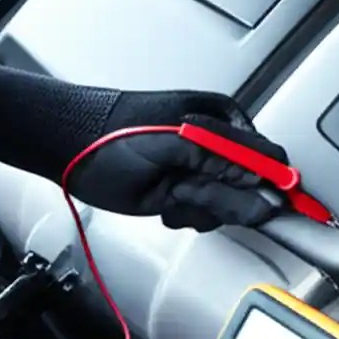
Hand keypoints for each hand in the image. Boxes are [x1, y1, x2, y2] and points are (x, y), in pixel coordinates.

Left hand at [68, 109, 291, 231]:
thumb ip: (221, 162)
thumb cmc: (112, 133)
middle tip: (189, 190)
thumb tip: (262, 183)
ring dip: (200, 208)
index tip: (268, 207)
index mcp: (225, 121)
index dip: (269, 184)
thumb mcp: (173, 141)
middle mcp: (219, 147)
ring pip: (229, 207)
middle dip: (222, 197)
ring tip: (171, 193)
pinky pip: (207, 217)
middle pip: (252, 187)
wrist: (69, 149)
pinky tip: (165, 203)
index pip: (269, 157)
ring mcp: (203, 172)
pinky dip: (186, 216)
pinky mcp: (187, 194)